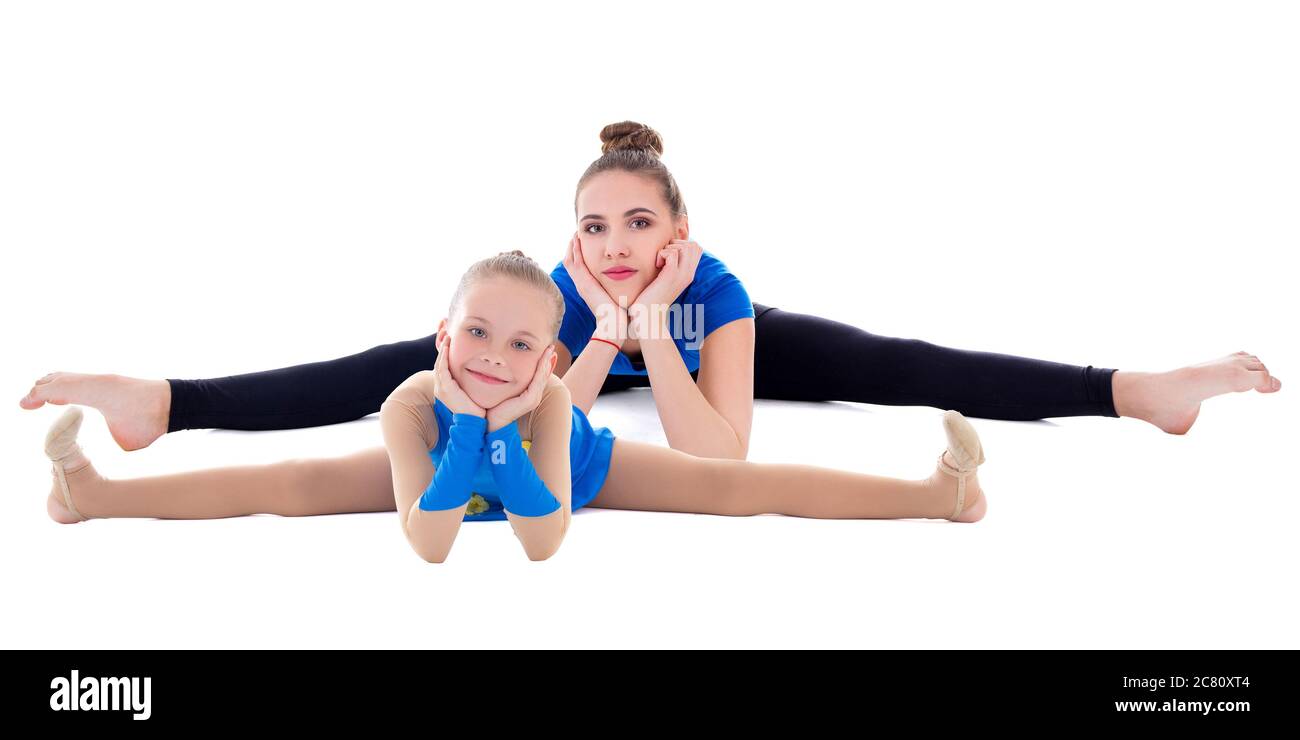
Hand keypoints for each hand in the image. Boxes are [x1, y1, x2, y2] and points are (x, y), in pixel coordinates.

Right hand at [433, 334, 484, 417]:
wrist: (474, 421)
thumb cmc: (476, 407)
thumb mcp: (471, 390)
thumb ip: (471, 380)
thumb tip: (483, 368)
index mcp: (446, 387)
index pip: (443, 366)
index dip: (445, 352)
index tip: (450, 339)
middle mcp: (440, 386)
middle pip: (438, 362)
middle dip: (442, 347)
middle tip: (445, 333)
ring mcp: (441, 387)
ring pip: (439, 363)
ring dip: (442, 349)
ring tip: (446, 336)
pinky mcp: (446, 388)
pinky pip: (442, 368)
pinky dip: (444, 357)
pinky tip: (448, 347)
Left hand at [486, 345, 555, 432]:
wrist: (491, 422)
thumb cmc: (494, 405)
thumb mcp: (503, 388)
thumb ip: (506, 378)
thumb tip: (502, 364)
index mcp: (530, 393)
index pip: (539, 374)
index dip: (543, 361)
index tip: (544, 348)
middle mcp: (535, 395)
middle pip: (544, 373)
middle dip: (548, 359)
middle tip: (550, 345)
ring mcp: (534, 398)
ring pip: (543, 375)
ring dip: (546, 361)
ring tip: (549, 349)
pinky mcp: (530, 399)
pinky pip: (538, 380)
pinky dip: (541, 369)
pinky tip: (542, 359)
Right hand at [562, 233, 627, 347]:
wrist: (614, 326)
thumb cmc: (619, 314)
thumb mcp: (616, 296)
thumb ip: (617, 287)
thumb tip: (628, 280)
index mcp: (589, 287)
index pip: (580, 267)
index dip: (579, 254)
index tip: (584, 241)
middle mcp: (582, 285)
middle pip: (571, 261)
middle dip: (573, 247)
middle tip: (577, 233)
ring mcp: (581, 284)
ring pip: (570, 260)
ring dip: (572, 246)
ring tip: (576, 233)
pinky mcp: (584, 284)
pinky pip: (575, 263)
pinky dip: (575, 251)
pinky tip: (577, 240)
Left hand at [629, 239, 702, 337]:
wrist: (648, 316)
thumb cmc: (652, 298)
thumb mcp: (665, 280)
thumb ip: (669, 267)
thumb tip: (666, 253)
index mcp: (689, 274)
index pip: (697, 248)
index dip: (683, 244)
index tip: (669, 255)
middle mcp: (689, 274)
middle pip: (693, 245)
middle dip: (677, 243)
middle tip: (664, 256)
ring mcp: (681, 275)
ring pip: (684, 247)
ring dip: (669, 248)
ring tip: (660, 262)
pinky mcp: (670, 276)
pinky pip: (672, 253)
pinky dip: (662, 254)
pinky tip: (656, 266)